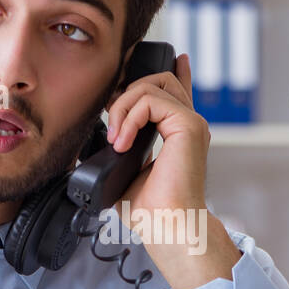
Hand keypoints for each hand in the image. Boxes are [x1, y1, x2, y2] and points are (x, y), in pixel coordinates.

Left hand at [104, 53, 241, 288]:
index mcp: (178, 134)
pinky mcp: (188, 125)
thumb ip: (121, 147)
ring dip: (123, 106)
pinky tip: (123, 141)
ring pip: (151, 84)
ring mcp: (190, 123)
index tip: (159, 61)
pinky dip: (129, 117)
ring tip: (116, 137)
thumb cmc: (150, 211)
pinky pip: (151, 100)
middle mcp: (188, 125)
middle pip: (157, 79)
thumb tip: (97, 138)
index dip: (171, 71)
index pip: (176, 91)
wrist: (166, 227)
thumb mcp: (126, 171)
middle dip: (125, 94)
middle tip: (111, 127)